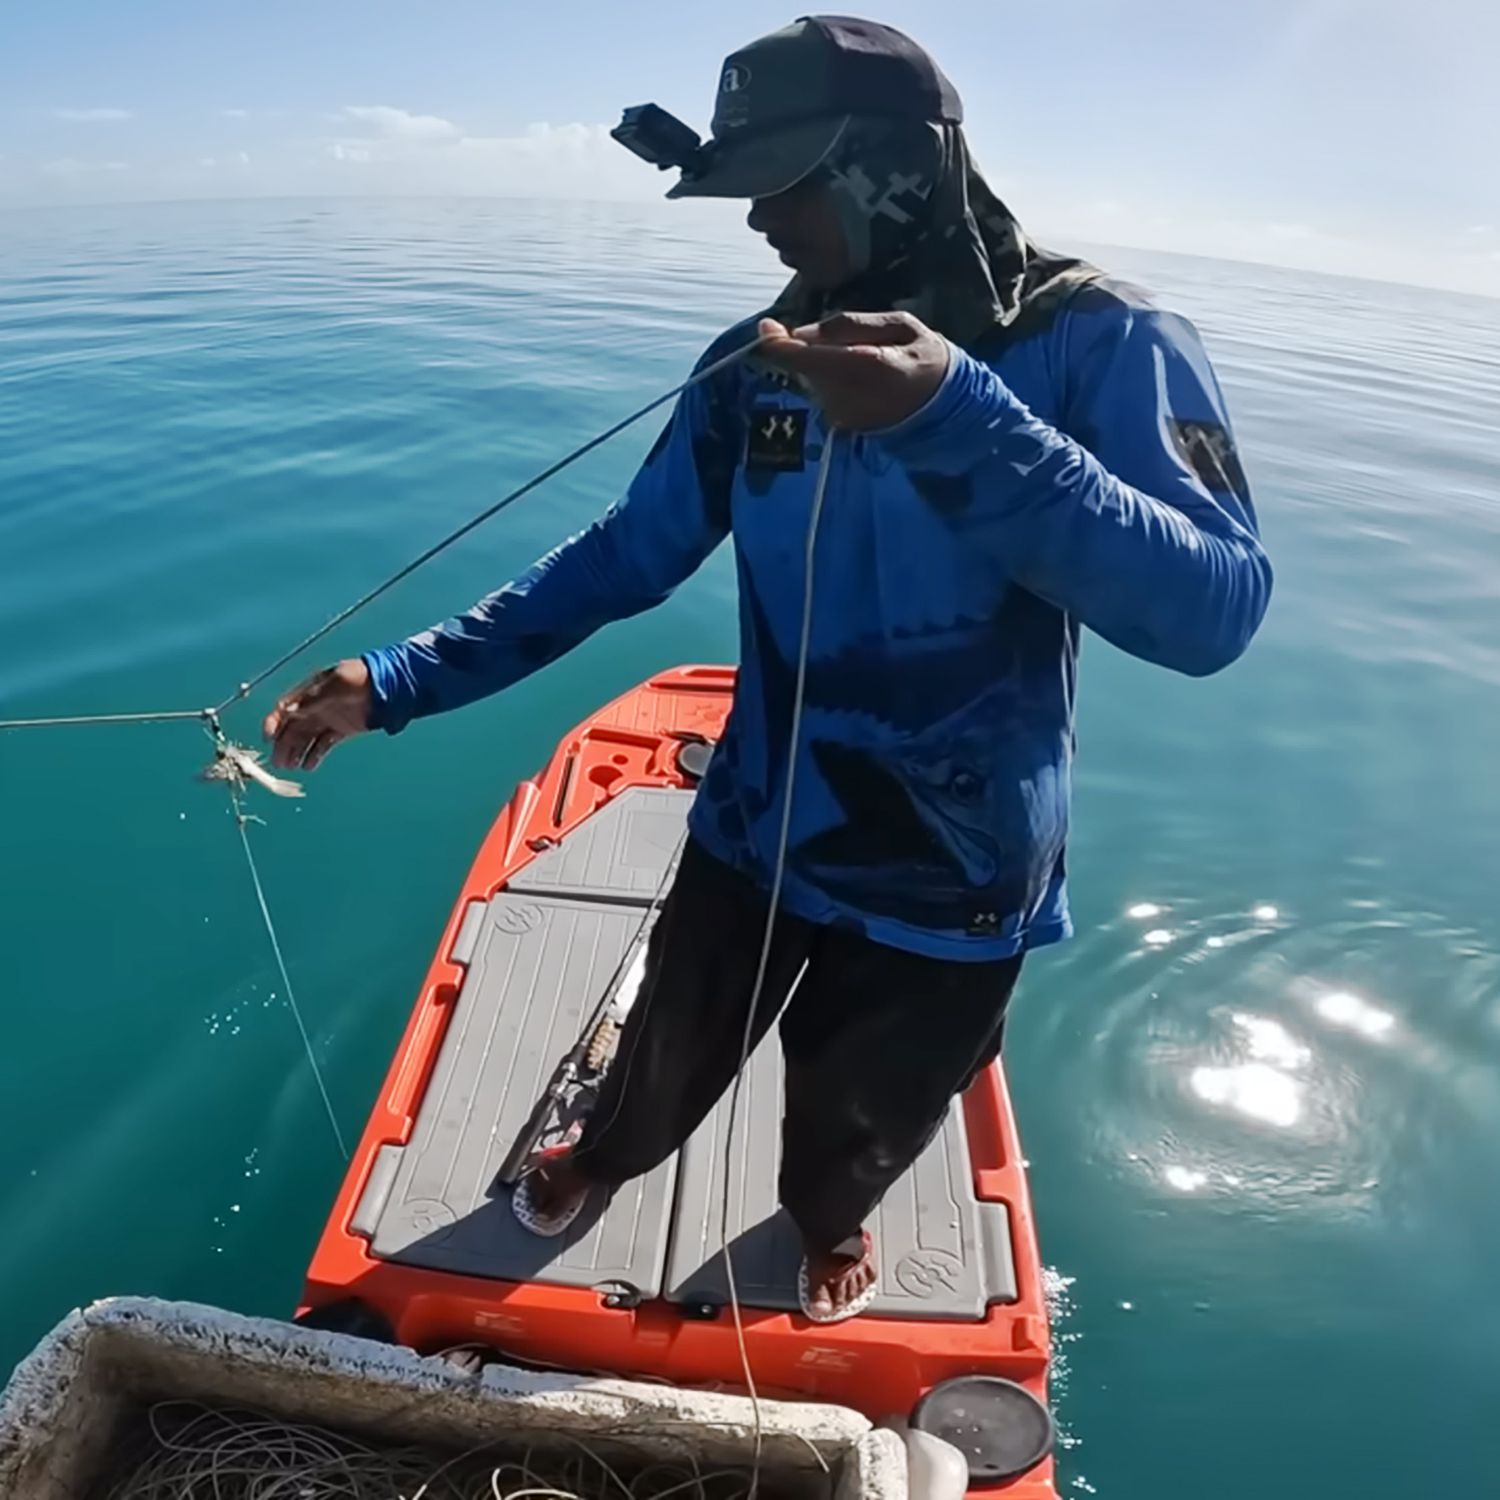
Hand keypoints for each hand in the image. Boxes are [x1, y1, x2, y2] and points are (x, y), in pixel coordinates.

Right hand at [262, 658, 373, 769]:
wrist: (390, 685)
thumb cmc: (361, 678)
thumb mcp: (336, 684)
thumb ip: (312, 699)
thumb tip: (288, 711)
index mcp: (310, 691)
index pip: (285, 708)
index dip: (274, 722)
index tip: (268, 738)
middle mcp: (315, 706)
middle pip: (293, 727)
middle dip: (283, 744)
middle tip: (278, 762)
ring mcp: (328, 718)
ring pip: (306, 737)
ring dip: (296, 752)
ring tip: (289, 767)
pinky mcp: (342, 729)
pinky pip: (323, 744)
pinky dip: (314, 755)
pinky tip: (308, 766)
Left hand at [755, 311, 950, 430]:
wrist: (947, 410)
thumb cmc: (924, 358)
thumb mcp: (901, 324)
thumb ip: (851, 324)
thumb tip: (804, 332)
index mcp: (872, 365)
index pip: (811, 358)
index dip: (781, 345)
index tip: (766, 328)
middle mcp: (853, 395)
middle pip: (806, 367)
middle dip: (805, 348)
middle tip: (830, 337)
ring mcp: (846, 414)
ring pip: (811, 380)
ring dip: (820, 364)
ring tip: (857, 359)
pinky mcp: (842, 425)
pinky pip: (822, 393)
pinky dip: (830, 380)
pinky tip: (856, 379)